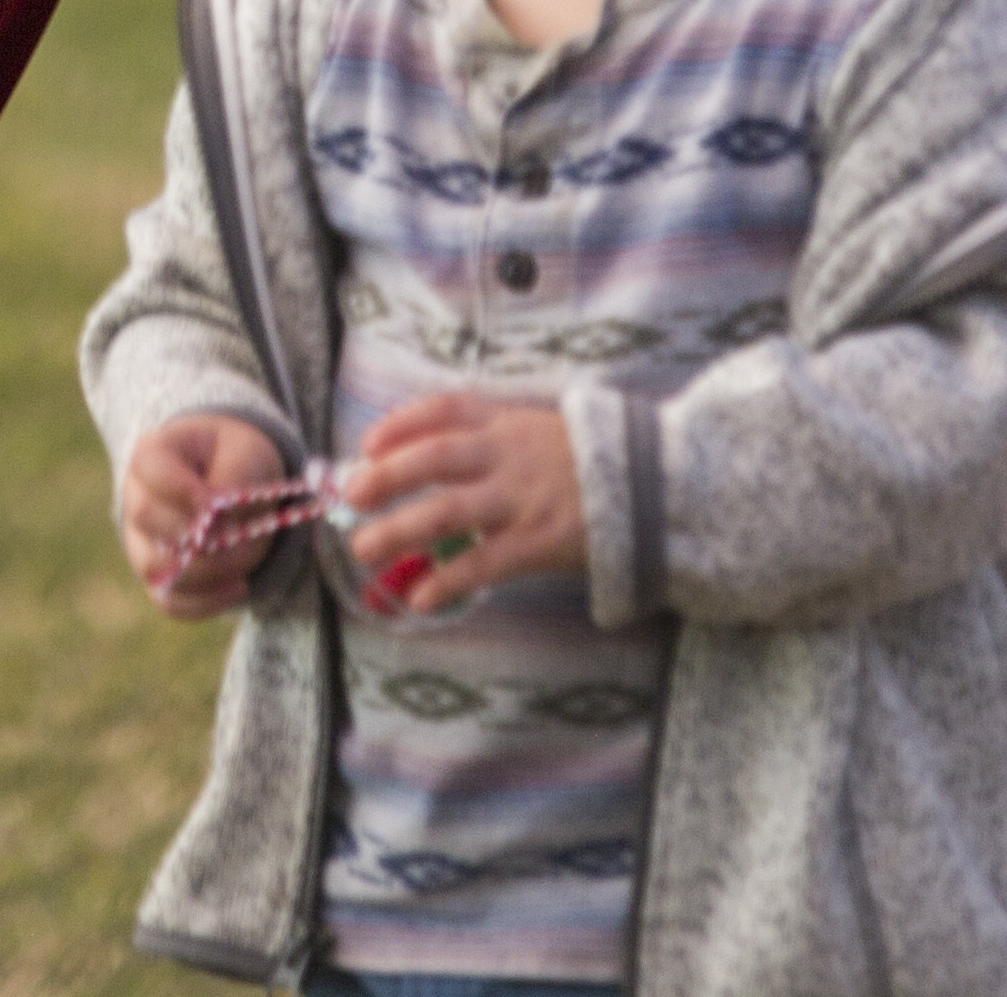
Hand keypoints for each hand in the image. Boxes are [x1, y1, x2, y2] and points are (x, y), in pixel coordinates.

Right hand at [120, 412, 297, 619]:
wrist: (236, 482)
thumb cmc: (237, 459)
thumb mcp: (245, 453)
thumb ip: (234, 478)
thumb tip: (219, 522)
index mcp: (155, 454)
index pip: (150, 468)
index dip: (180, 488)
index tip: (214, 502)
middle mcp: (136, 497)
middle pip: (148, 519)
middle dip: (199, 531)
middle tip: (241, 531)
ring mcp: (141, 541)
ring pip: (157, 568)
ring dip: (208, 570)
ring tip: (246, 558)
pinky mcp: (157, 577)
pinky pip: (170, 602)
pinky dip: (206, 601)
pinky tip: (239, 586)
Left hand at [341, 395, 586, 613]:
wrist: (655, 488)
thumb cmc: (590, 464)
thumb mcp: (541, 431)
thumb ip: (493, 439)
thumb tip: (427, 459)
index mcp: (508, 421)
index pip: (444, 410)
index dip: (400, 424)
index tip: (367, 443)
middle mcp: (508, 454)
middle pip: (433, 458)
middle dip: (386, 476)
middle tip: (350, 496)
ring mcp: (521, 498)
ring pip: (447, 510)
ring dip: (398, 530)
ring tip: (363, 548)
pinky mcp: (538, 542)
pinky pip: (483, 563)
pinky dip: (447, 580)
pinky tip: (419, 597)